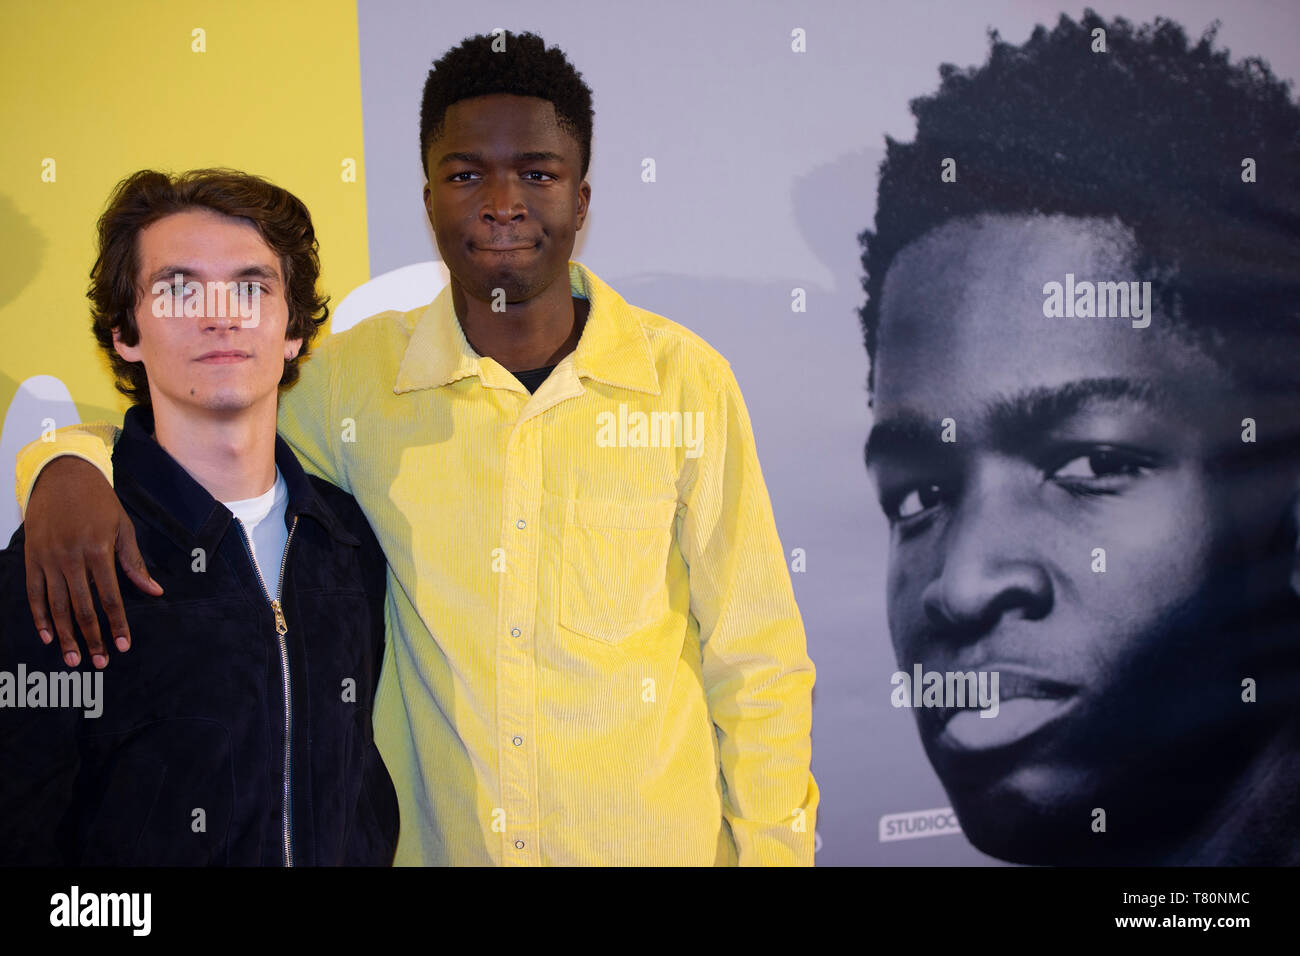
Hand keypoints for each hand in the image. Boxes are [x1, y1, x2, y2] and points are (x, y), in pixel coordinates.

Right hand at [23, 456, 162, 667]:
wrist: (61, 476)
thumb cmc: (99, 502)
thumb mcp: (123, 527)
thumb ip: (134, 563)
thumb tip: (155, 591)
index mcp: (98, 551)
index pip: (110, 597)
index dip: (117, 624)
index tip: (124, 646)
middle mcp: (71, 558)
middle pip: (82, 607)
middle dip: (92, 638)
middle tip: (100, 662)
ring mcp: (48, 559)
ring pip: (56, 606)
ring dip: (64, 635)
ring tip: (74, 659)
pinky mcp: (32, 558)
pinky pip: (34, 593)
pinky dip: (39, 616)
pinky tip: (47, 636)